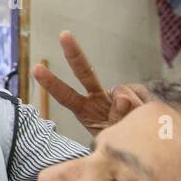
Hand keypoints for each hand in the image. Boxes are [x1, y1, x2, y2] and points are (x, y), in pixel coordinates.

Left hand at [31, 30, 149, 136]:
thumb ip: (116, 120)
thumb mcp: (113, 139)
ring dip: (131, 108)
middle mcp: (97, 99)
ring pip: (122, 90)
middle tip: (63, 34)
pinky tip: (145, 115)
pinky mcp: (136, 93)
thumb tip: (122, 97)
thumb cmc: (121, 146)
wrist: (145, 145)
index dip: (51, 83)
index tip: (36, 68)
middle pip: (85, 72)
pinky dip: (143, 104)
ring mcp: (116, 95)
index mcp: (85, 112)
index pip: (66, 96)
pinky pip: (140, 93)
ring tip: (134, 126)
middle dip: (74, 53)